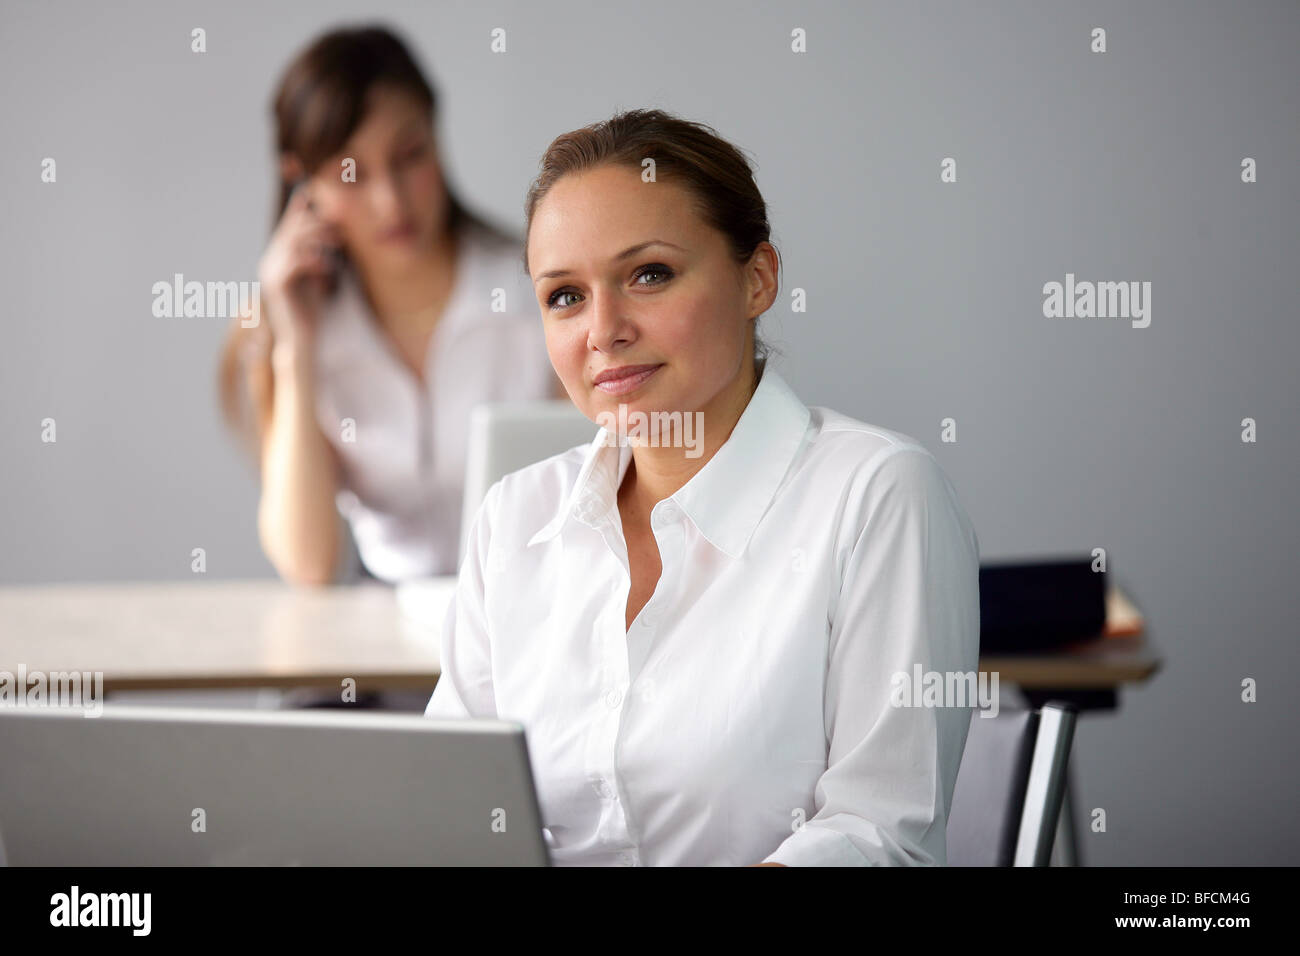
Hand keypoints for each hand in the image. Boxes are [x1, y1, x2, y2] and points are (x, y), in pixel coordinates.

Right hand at [257, 181, 342, 347]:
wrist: (301, 341)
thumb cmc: (310, 311)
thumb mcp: (315, 279)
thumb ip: (316, 255)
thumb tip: (330, 233)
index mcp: (277, 259)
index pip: (288, 227)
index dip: (299, 209)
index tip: (313, 194)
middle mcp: (270, 262)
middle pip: (291, 229)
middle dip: (316, 224)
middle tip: (339, 228)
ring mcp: (271, 273)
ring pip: (294, 242)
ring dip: (318, 239)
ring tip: (337, 244)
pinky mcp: (278, 285)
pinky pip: (296, 261)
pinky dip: (315, 260)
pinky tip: (327, 267)